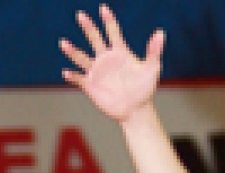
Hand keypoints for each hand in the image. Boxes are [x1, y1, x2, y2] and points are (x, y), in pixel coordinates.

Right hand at [60, 5, 164, 122]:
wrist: (135, 110)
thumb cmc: (145, 89)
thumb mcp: (152, 69)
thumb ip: (154, 51)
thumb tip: (160, 33)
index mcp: (120, 52)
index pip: (112, 32)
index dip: (108, 20)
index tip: (103, 8)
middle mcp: (106, 59)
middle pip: (95, 39)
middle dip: (88, 27)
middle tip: (81, 15)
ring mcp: (97, 72)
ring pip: (82, 58)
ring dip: (73, 51)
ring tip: (64, 43)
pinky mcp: (90, 86)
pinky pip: (78, 79)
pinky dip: (72, 76)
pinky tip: (66, 72)